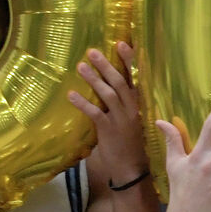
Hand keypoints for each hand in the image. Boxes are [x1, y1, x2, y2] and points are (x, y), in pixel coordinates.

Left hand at [70, 43, 150, 178]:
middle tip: (93, 51)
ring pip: (108, 95)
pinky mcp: (109, 130)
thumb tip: (108, 85)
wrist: (131, 168)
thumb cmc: (130, 142)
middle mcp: (133, 109)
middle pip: (121, 82)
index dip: (130, 61)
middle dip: (107, 65)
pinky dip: (83, 103)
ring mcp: (122, 119)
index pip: (136, 78)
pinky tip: (71, 95)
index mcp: (139, 104)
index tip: (123, 44)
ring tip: (81, 66)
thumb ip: (124, 103)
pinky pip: (95, 113)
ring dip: (94, 80)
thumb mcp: (132, 119)